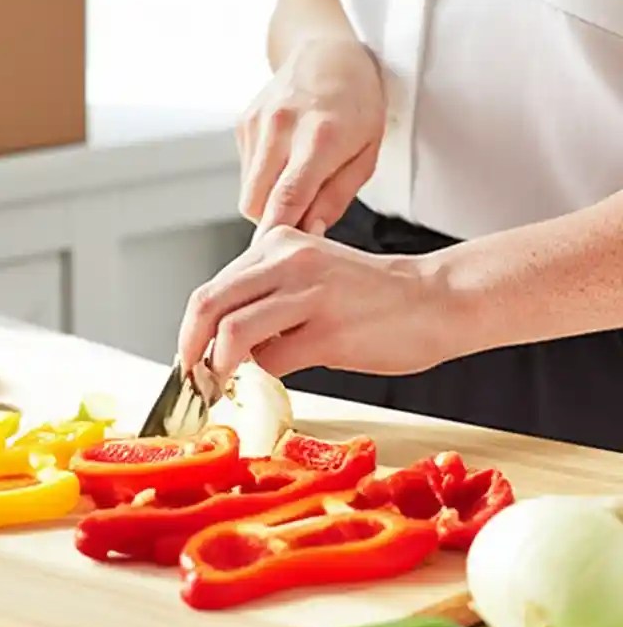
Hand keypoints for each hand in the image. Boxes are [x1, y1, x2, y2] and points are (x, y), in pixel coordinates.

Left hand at [178, 227, 458, 381]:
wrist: (437, 300)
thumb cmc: (371, 296)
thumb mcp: (308, 275)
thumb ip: (264, 296)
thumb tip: (216, 339)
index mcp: (278, 244)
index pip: (212, 288)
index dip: (190, 329)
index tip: (189, 356)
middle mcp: (289, 261)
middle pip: (208, 305)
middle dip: (190, 348)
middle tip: (192, 376)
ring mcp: (309, 295)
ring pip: (232, 332)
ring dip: (219, 366)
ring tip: (225, 382)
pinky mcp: (329, 332)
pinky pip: (272, 360)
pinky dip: (266, 373)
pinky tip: (285, 369)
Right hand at [237, 38, 385, 240]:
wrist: (326, 53)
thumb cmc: (357, 106)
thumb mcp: (366, 155)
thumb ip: (334, 199)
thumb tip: (306, 235)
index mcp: (321, 136)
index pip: (289, 196)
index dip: (278, 233)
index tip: (274, 260)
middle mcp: (282, 126)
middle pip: (257, 203)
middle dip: (272, 223)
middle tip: (298, 223)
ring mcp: (257, 123)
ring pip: (247, 193)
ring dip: (268, 202)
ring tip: (298, 182)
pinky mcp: (242, 124)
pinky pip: (246, 172)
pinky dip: (263, 179)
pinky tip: (285, 160)